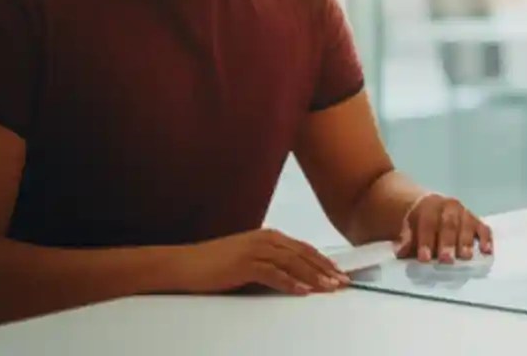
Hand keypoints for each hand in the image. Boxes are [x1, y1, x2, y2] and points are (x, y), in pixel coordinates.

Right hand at [172, 228, 348, 295]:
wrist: (184, 264)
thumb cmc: (215, 264)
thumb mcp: (249, 259)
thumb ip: (271, 263)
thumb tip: (296, 276)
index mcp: (269, 236)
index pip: (303, 248)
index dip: (323, 260)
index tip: (339, 272)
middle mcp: (265, 239)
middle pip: (303, 254)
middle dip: (325, 269)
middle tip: (342, 282)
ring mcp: (255, 250)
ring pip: (292, 263)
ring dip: (313, 276)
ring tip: (329, 288)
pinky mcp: (244, 263)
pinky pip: (273, 273)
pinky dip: (289, 283)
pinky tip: (302, 291)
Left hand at [395, 193, 493, 263]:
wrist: (431, 207)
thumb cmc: (419, 223)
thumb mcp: (408, 227)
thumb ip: (405, 240)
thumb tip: (401, 252)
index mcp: (429, 206)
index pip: (427, 223)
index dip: (425, 240)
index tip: (424, 258)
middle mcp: (448, 206)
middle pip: (448, 224)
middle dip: (447, 242)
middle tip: (446, 259)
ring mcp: (464, 212)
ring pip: (466, 225)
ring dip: (466, 241)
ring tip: (465, 256)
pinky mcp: (475, 221)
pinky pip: (483, 228)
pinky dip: (486, 239)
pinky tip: (486, 251)